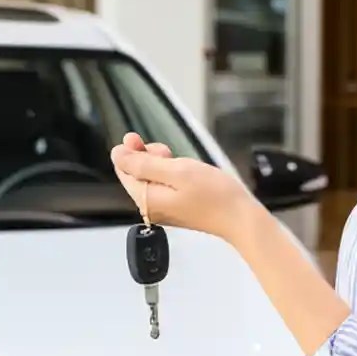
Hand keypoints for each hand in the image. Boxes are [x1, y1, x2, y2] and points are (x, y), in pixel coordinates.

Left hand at [110, 132, 260, 242]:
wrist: (240, 217)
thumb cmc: (213, 194)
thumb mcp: (176, 170)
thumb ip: (143, 163)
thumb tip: (117, 154)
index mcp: (146, 199)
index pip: (123, 170)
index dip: (128, 151)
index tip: (137, 137)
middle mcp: (151, 207)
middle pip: (136, 174)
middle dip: (147, 156)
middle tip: (166, 151)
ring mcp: (165, 210)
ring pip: (152, 178)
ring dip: (161, 164)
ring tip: (181, 162)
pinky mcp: (177, 209)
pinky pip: (165, 186)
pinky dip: (172, 174)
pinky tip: (186, 171)